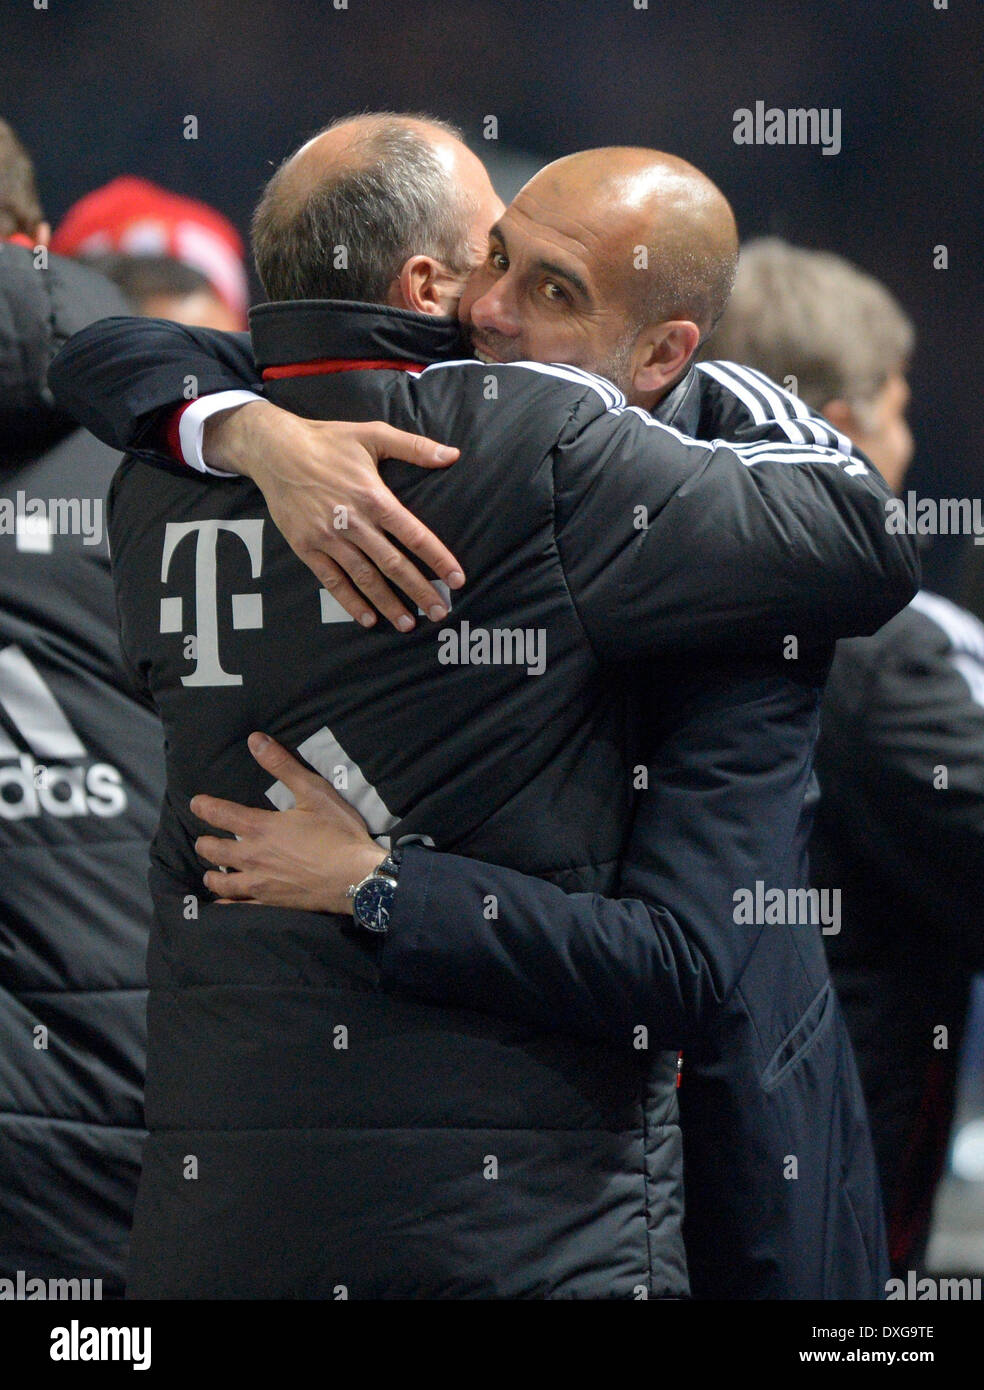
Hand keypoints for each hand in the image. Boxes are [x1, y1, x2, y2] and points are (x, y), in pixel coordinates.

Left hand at [191, 732, 385, 912]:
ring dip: (212, 874)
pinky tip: (223, 903)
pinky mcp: (271, 902)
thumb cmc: (338, 833)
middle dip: (204, 844)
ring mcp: (260, 882)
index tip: (195, 803)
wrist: (357, 878)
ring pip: (222, 880)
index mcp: (261, 827)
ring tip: (210, 873)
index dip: (205, 807)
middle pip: (215, 850)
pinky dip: (227, 903)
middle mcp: (252, 856)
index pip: (221, 814)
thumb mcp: (313, 792)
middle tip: (201, 840)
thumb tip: (255, 740)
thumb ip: (282, 766)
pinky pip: (239, 905)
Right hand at [204, 399, 464, 630]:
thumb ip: (415, 447)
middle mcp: (353, 522)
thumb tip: (453, 455)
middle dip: (418, 590)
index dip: (438, 559)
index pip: (414, 534)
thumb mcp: (372, 434)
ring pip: (364, 577)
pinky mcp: (306, 547)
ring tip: (408, 623)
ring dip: (388, 603)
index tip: (457, 579)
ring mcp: (327, 538)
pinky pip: (331, 581)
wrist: (274, 449)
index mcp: (373, 497)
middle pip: (392, 563)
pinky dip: (350, 602)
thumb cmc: (327, 440)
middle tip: (440, 612)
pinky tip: (368, 619)